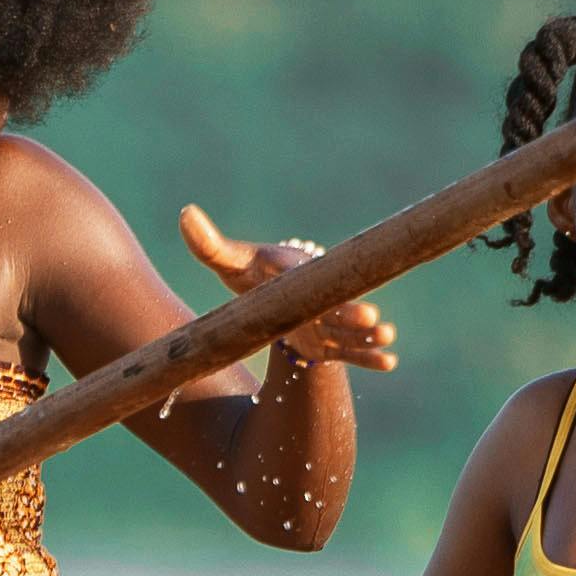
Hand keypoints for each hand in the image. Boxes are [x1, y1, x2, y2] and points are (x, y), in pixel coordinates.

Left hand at [175, 203, 398, 379]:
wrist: (274, 296)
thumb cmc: (252, 276)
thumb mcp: (231, 262)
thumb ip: (210, 245)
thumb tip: (185, 213)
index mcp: (293, 274)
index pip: (302, 278)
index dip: (311, 281)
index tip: (326, 280)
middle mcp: (315, 296)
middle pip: (333, 306)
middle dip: (350, 312)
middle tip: (371, 316)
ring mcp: (325, 321)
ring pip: (348, 330)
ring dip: (368, 335)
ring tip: (389, 337)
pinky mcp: (328, 342)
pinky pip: (349, 352)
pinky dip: (368, 357)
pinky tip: (390, 361)